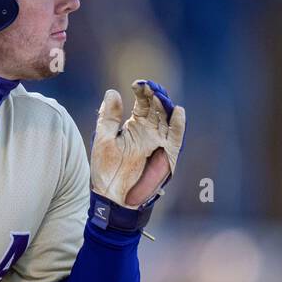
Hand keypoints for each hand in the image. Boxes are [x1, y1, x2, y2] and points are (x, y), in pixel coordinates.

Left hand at [90, 80, 184, 207]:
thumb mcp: (104, 140)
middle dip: (155, 95)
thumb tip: (112, 91)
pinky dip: (178, 126)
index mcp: (135, 126)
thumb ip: (108, 117)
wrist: (112, 197)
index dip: (142, 91)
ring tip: (159, 95)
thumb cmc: (106, 170)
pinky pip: (175, 138)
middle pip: (158, 107)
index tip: (136, 84)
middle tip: (149, 86)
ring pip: (168, 119)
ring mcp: (159, 142)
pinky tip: (177, 111)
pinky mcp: (166, 155)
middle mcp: (150, 131)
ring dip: (165, 106)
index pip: (143, 102)